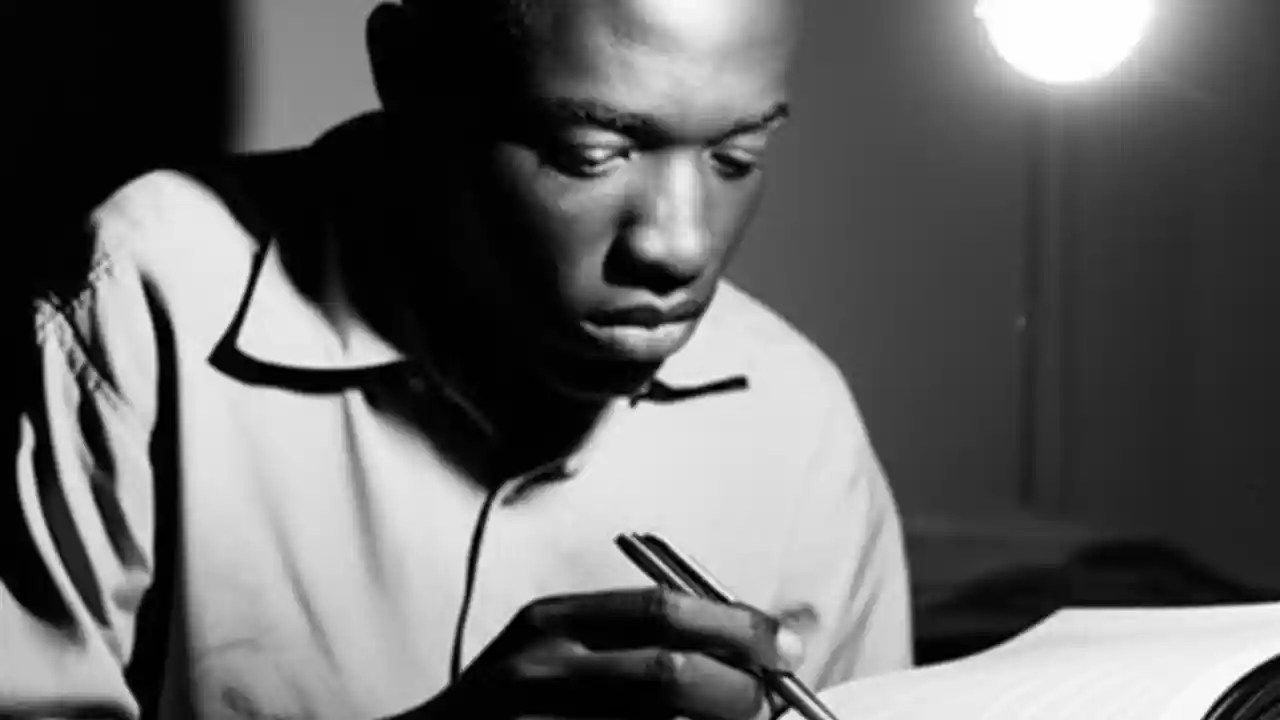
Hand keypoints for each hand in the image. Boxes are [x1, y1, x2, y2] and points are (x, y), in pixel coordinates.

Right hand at [422, 587, 805, 718]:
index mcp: (550, 621)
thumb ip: (646, 637)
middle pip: (668, 673)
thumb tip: (771, 634)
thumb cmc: (516, 703)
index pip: (663, 609)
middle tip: (770, 701)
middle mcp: (540, 671)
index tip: (786, 644)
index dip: (738, 626)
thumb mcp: (562, 650)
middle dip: (739, 693)